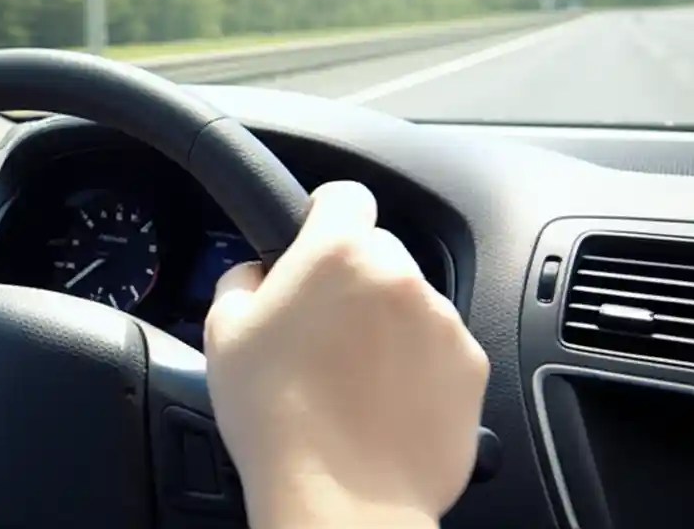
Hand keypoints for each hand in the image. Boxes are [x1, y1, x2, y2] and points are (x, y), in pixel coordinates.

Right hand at [204, 181, 488, 527]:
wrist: (340, 500)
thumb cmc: (277, 420)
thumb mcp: (223, 332)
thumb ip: (243, 278)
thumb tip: (261, 272)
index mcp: (337, 252)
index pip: (344, 194)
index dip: (324, 216)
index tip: (314, 241)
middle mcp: (399, 275)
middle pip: (378, 252)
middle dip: (353, 279)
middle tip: (320, 329)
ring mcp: (442, 322)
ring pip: (410, 301)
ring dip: (386, 323)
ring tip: (350, 377)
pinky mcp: (470, 368)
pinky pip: (439, 347)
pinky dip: (416, 364)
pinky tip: (381, 401)